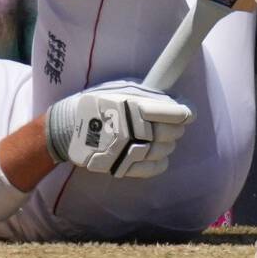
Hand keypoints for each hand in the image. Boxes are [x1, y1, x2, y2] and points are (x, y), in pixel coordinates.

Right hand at [44, 80, 192, 177]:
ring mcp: (129, 150)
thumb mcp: (119, 89)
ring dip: (168, 144)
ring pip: (165, 150)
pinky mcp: (124, 166)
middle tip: (173, 123)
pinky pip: (154, 168)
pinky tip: (156, 154)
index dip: (187, 113)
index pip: (176, 114)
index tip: (189, 113)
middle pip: (173, 132)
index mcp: (135, 106)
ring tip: (159, 137)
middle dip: (176, 127)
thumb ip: (147, 94)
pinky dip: (160, 161)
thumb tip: (174, 101)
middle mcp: (134, 129)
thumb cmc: (96, 103)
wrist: (67, 128)